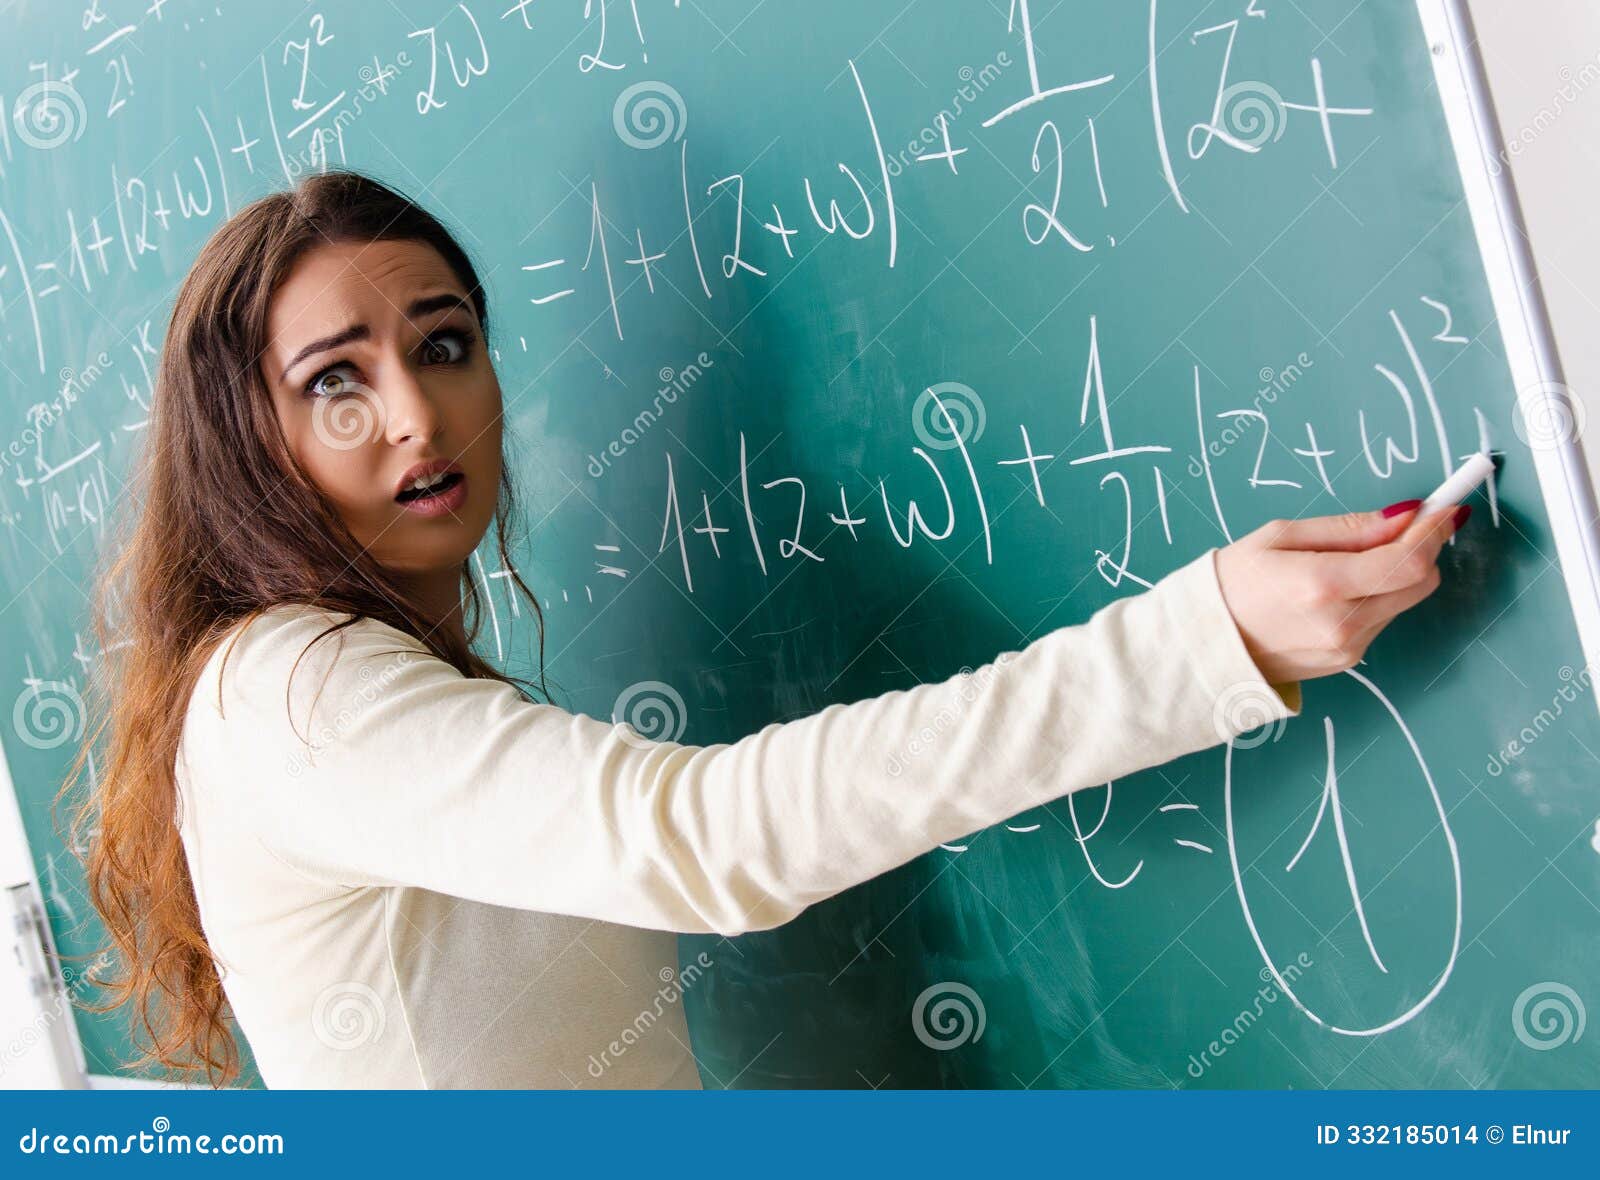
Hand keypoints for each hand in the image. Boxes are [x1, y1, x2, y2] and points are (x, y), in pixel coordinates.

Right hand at [1215, 500, 1465, 684]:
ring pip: (1404, 600)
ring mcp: (1348, 647)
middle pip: (1421, 582)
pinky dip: (1377, 597)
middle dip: (1422, 549)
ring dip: (1396, 574)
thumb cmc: (1233, 582)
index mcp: (1322, 584)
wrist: (1205, 644)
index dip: (1434, 530)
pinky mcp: (1348, 661)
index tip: (1446, 508)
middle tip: (1403, 526)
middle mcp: (1343, 622)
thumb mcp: (1280, 536)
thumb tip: (1404, 516)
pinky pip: (1383, 619)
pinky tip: (1341, 589)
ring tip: (1354, 560)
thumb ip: (1349, 527)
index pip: (1408, 560)